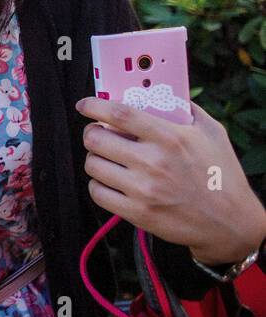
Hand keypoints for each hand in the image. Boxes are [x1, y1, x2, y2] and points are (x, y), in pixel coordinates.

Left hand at [76, 96, 265, 264]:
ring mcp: (143, 190)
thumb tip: (158, 94)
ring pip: (93, 165)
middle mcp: (153, 162)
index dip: (93, 106)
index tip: (84, 105)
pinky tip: (112, 181)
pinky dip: (99, 185)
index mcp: (169, 137)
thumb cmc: (221, 175)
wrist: (232, 222)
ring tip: (109, 159)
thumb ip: (185, 110)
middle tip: (99, 135)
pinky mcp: (138, 213)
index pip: (118, 114)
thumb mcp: (211, 132)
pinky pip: (97, 192)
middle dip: (92, 134)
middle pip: (95, 139)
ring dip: (96, 159)